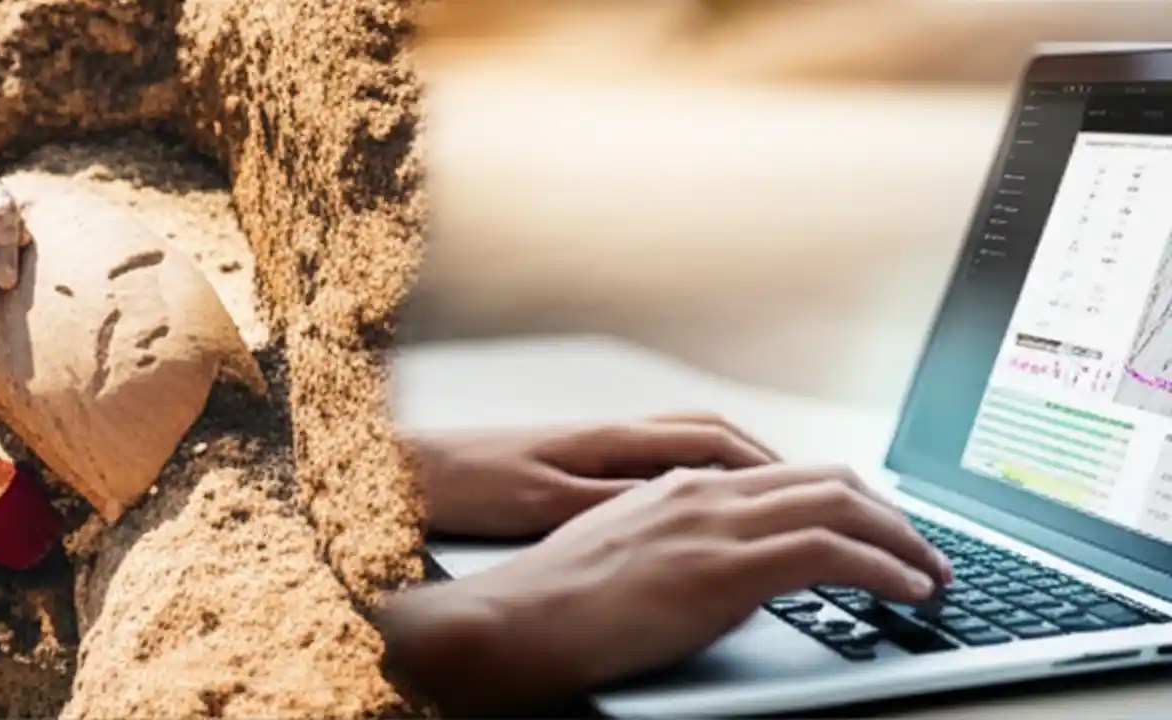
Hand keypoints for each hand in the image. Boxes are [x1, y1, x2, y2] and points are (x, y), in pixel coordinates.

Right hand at [379, 464, 950, 713]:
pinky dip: (883, 565)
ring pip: (840, 504)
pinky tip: (906, 588)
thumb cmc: (561, 594)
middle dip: (888, 513)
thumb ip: (681, 537)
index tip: (879, 527)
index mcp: (686, 484)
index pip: (792, 475)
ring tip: (931, 571)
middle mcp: (709, 491)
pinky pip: (829, 551)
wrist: (523, 619)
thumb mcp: (629, 546)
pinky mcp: (726, 567)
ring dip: (900, 538)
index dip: (850, 499)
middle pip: (828, 478)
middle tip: (920, 548)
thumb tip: (722, 559)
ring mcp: (718, 524)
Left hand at [408, 413, 780, 536]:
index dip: (764, 465)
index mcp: (612, 439)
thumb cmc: (474, 483)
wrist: (418, 469)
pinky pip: (660, 458)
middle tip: (806, 488)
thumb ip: (617, 500)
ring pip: (686, 440)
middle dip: (764, 458)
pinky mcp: (582, 460)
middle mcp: (613, 431)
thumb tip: (679, 502)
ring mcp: (599, 443)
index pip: (711, 439)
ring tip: (766, 493)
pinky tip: (697, 501)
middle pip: (710, 430)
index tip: (805, 489)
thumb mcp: (548, 501)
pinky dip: (696, 473)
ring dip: (732, 463)